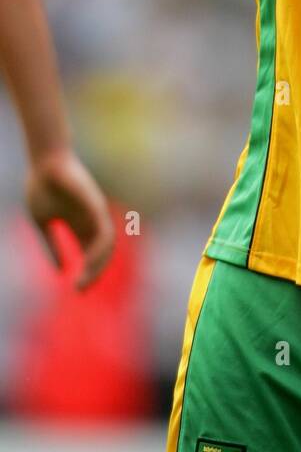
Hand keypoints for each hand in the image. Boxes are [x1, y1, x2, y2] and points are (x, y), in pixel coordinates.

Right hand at [25, 148, 114, 290]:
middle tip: (81, 290)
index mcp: (80, 225)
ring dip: (97, 265)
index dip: (87, 272)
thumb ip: (51, 245)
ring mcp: (96, 213)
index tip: (77, 289)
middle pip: (101, 253)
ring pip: (106, 245)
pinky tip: (87, 262)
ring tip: (84, 280)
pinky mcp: (96, 206)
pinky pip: (103, 232)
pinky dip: (98, 249)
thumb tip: (59, 271)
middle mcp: (92, 221)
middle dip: (94, 273)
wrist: (44, 161)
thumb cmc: (42, 186)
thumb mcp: (43, 221)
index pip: (90, 253)